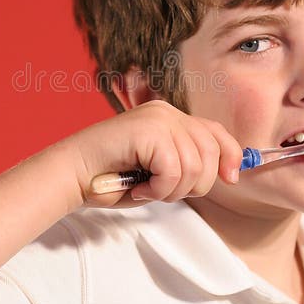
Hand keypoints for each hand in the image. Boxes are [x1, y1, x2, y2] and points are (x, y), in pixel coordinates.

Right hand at [63, 99, 242, 208]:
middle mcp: (167, 112)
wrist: (72, 175)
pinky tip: (139, 187)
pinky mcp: (148, 130)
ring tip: (146, 188)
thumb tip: (228, 173)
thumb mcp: (159, 171)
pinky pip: (174, 171)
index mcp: (170, 118)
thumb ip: (188, 165)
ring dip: (171, 190)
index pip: (215, 132)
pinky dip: (158, 189)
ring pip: (194, 166)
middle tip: (164, 192)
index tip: (231, 178)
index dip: (230, 155)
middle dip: (195, 184)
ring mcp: (158, 118)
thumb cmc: (112, 178)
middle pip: (210, 152)